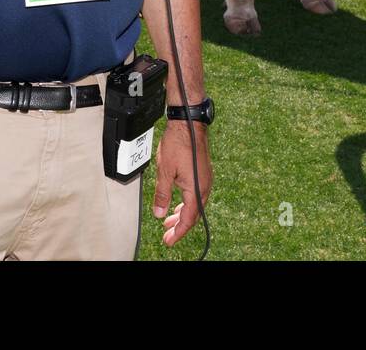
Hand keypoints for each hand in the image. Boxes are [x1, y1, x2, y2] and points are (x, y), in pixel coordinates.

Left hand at [152, 120, 211, 245]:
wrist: (188, 124)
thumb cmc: (178, 144)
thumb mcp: (165, 171)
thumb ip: (162, 195)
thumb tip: (159, 213)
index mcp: (196, 190)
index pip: (189, 219)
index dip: (178, 232)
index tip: (169, 241)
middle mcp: (204, 187)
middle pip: (194, 214)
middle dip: (180, 226)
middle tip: (167, 236)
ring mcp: (205, 179)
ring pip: (195, 204)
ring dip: (182, 214)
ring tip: (170, 222)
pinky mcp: (203, 173)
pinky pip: (196, 195)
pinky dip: (187, 203)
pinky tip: (178, 204)